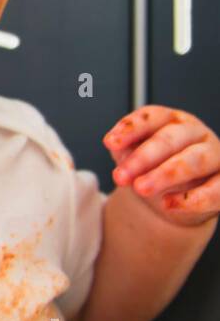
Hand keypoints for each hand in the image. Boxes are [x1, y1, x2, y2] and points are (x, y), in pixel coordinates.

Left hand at [103, 105, 219, 227]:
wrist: (178, 197)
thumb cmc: (156, 169)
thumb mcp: (136, 159)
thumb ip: (127, 152)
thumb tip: (117, 148)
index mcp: (172, 120)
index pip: (152, 116)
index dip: (131, 129)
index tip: (110, 143)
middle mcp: (195, 133)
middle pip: (171, 139)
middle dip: (143, 158)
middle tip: (121, 176)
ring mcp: (214, 155)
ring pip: (194, 160)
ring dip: (166, 175)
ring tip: (141, 188)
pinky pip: (215, 190)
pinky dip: (193, 199)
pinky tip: (170, 204)